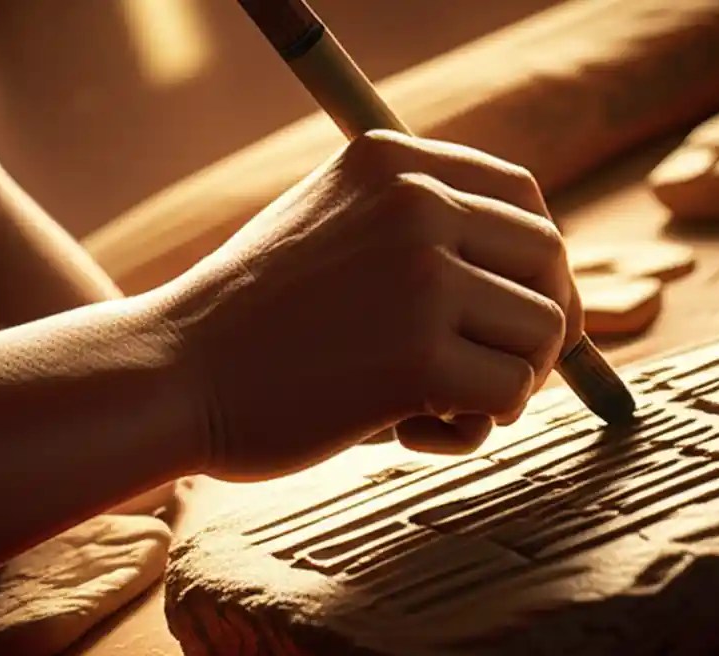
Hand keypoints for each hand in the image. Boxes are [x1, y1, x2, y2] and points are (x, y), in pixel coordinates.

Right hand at [156, 130, 583, 480]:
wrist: (169, 375)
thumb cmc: (249, 322)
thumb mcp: (328, 229)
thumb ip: (413, 230)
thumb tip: (531, 283)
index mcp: (391, 162)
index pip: (522, 195)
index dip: (541, 260)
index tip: (532, 308)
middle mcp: (415, 202)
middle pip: (548, 259)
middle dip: (546, 325)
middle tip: (505, 374)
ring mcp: (421, 276)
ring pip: (543, 332)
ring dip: (508, 382)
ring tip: (437, 407)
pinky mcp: (420, 357)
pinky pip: (510, 392)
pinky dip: (476, 425)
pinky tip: (411, 430)